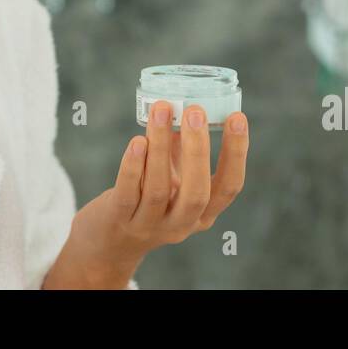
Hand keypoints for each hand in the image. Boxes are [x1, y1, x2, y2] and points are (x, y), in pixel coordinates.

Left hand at [51, 102, 248, 286]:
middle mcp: (181, 224)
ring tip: (161, 110)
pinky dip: (133, 166)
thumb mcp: (173, 179)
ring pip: (159, 189)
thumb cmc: (148, 199)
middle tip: (195, 110)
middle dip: (198, 149)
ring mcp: (150, 225)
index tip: (238, 116)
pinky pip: (129, 193)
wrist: (109, 244)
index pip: (229, 186)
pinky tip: (137, 141)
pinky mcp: (120, 221)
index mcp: (203, 213)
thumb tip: (183, 104)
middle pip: (197, 193)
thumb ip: (180, 149)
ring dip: (160, 147)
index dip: (236, 153)